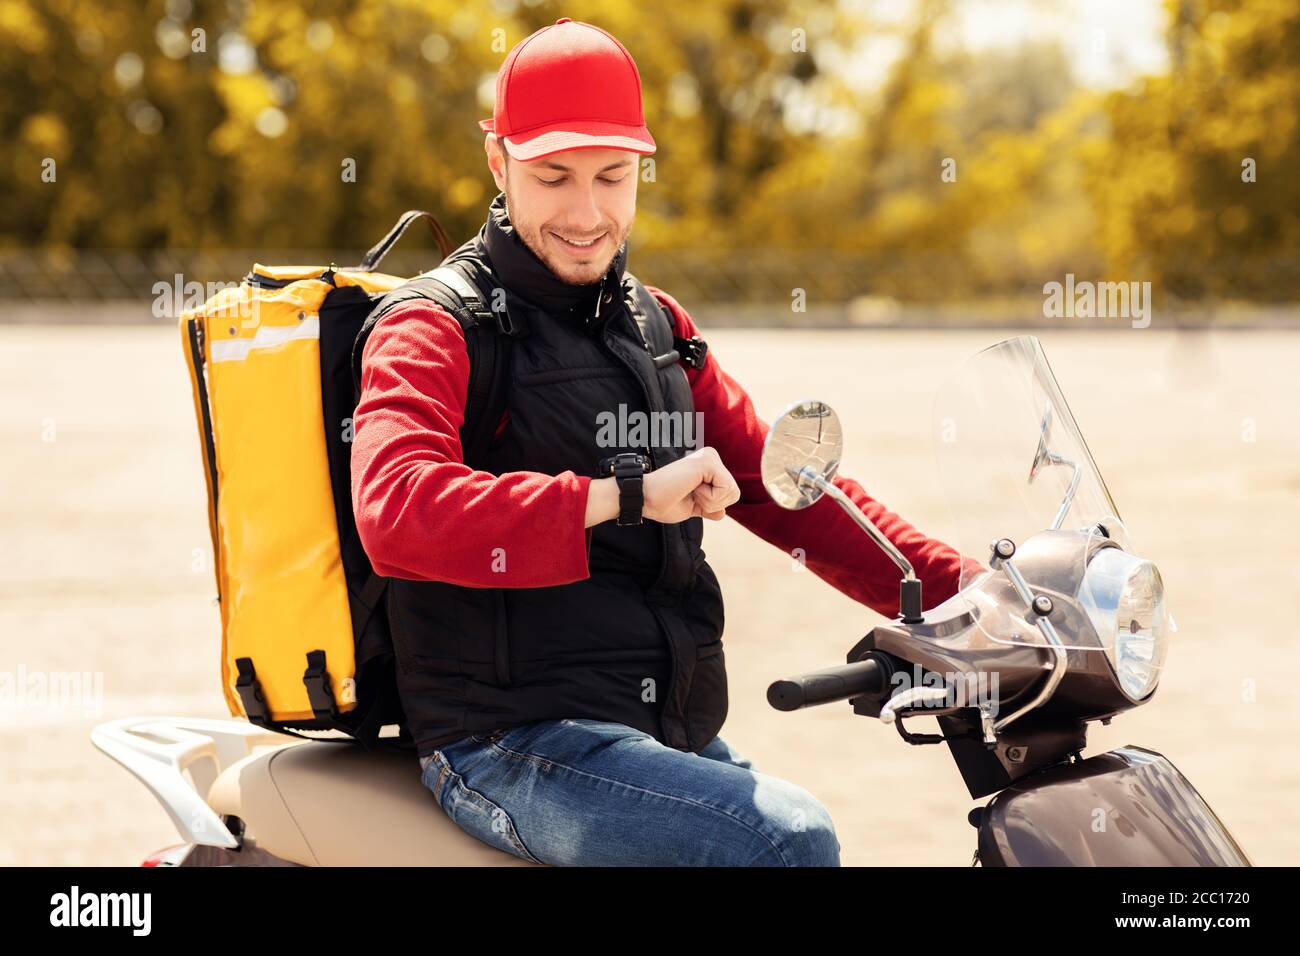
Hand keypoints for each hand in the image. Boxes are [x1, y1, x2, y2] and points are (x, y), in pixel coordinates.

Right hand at [584, 446, 740, 527]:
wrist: (645, 498)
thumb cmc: (663, 502)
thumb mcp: (692, 507)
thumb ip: (708, 508)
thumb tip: (723, 513)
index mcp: (708, 465)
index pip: (730, 493)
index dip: (712, 505)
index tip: (688, 497)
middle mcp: (710, 456)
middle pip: (734, 493)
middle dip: (714, 504)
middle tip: (688, 495)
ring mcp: (709, 457)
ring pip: (732, 492)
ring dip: (710, 501)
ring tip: (688, 491)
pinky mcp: (707, 462)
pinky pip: (725, 489)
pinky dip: (709, 498)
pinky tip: (691, 488)